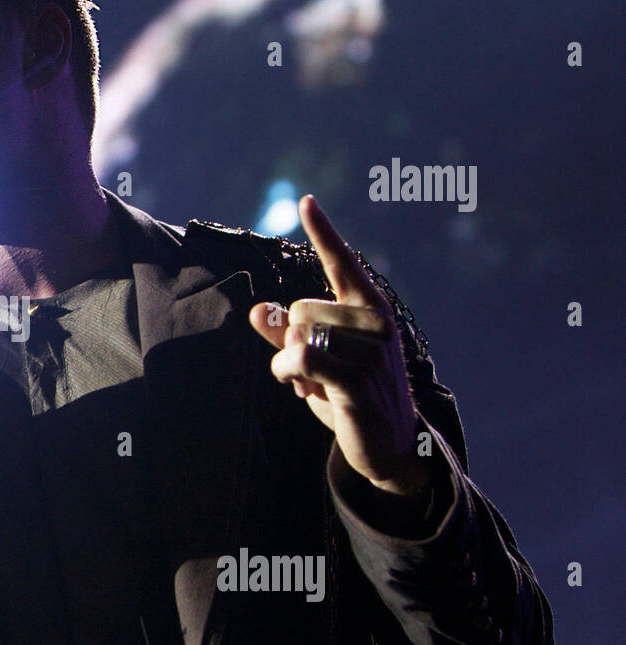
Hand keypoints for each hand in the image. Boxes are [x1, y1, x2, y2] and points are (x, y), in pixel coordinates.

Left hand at [247, 195, 429, 496]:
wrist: (388, 444)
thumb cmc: (350, 394)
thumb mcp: (317, 359)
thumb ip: (285, 333)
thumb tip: (255, 310)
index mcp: (369, 308)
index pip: (342, 263)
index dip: (323, 232)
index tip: (306, 200)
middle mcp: (374, 321)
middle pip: (299, 309)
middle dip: (292, 342)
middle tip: (314, 371)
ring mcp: (369, 349)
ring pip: (295, 337)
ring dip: (290, 365)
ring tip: (314, 385)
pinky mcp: (355, 378)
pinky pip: (298, 359)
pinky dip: (288, 374)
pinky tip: (303, 390)